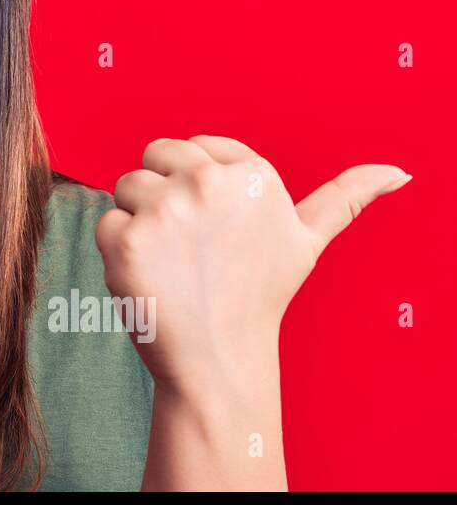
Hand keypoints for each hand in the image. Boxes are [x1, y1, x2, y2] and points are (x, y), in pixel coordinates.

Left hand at [95, 135, 410, 397]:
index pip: (191, 145)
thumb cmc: (258, 296)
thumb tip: (399, 172)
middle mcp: (210, 182)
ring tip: (172, 262)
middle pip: (153, 157)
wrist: (220, 359)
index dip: (192, 184)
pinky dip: (117, 252)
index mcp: (252, 173)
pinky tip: (149, 277)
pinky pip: (105, 223)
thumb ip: (346, 198)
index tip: (211, 226)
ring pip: (126, 187)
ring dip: (139, 222)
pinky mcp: (126, 239)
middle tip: (189, 245)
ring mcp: (166, 209)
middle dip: (162, 194)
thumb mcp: (306, 241)